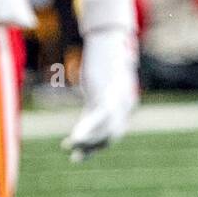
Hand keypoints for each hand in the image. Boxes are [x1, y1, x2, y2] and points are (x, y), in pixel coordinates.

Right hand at [62, 24, 138, 161]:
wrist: (110, 39)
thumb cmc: (105, 59)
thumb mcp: (103, 82)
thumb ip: (101, 96)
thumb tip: (96, 105)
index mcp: (126, 103)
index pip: (114, 130)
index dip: (98, 143)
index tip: (80, 152)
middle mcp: (125, 104)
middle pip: (112, 133)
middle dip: (94, 147)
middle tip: (75, 157)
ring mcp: (118, 100)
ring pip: (106, 131)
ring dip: (87, 142)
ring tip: (71, 147)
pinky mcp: (107, 94)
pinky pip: (98, 119)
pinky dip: (85, 131)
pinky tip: (73, 140)